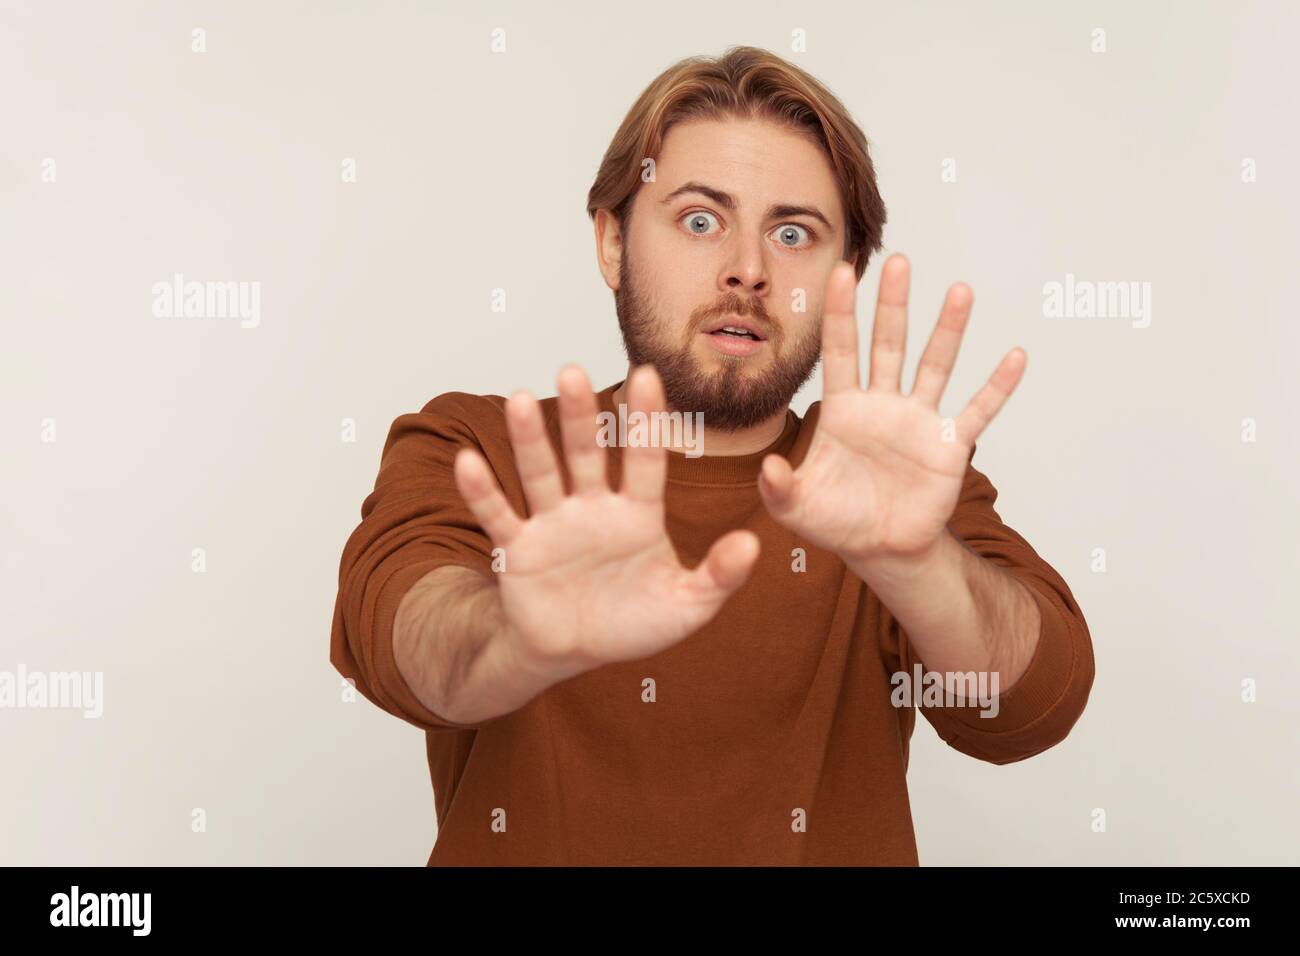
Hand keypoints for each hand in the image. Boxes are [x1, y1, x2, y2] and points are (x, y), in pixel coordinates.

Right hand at [453, 364, 759, 680]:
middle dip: (578, 415)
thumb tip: (753, 546)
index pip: (646, 460)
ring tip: (518, 398)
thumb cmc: (634, 623)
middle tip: (572, 371)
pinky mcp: (518, 550)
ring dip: (529, 439)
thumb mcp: (688, 605)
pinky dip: (481, 491)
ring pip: (541, 474)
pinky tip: (468, 462)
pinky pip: (498, 516)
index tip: (649, 375)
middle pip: (587, 454)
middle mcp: (594, 508)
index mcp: (639, 515)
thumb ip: (719, 576)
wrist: (576, 652)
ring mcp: (553, 525)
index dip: (647, 421)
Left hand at [758, 253, 1025, 568]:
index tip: (841, 272)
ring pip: (934, 365)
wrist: (879, 549)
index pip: (840, 351)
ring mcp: (918, 421)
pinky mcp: (948, 446)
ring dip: (948, 330)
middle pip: (888, 344)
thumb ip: (778, 486)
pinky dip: (997, 386)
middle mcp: (882, 404)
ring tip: (959, 291)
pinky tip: (1015, 356)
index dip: (840, 313)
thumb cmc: (835, 521)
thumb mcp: (795, 506)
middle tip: (897, 261)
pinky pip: (977, 411)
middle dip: (892, 304)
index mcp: (843, 409)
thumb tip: (768, 466)